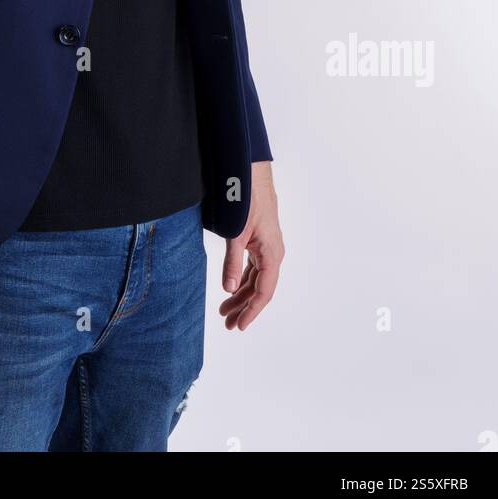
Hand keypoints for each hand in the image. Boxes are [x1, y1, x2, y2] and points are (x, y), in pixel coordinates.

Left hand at [218, 161, 283, 330]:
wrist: (252, 173)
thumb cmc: (248, 199)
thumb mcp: (236, 233)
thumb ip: (232, 261)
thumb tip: (228, 289)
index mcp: (271, 254)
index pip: (263, 292)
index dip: (251, 311)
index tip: (239, 326)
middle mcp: (272, 253)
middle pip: (259, 288)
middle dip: (243, 307)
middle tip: (227, 323)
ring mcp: (266, 246)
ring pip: (255, 278)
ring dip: (241, 294)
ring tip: (225, 310)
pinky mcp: (259, 239)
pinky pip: (252, 266)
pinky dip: (242, 278)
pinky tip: (232, 286)